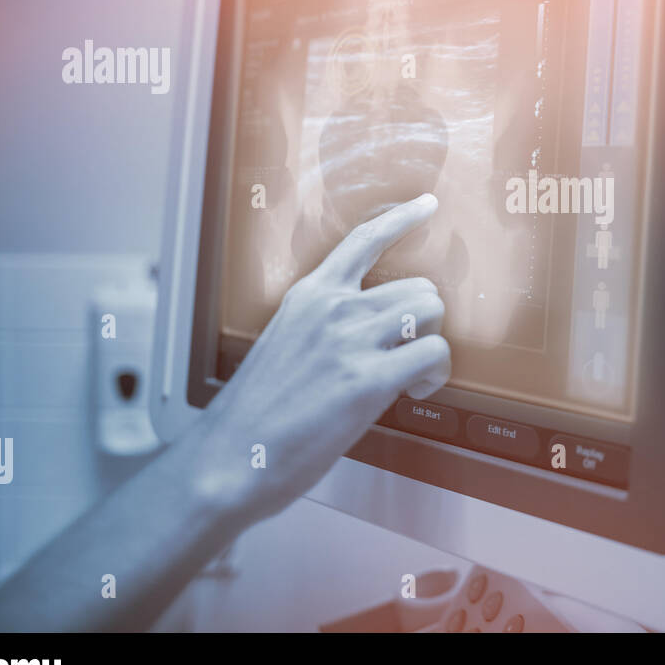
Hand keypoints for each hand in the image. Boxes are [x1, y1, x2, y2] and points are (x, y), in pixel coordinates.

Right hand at [183, 193, 449, 526]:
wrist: (227, 460)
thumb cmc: (253, 418)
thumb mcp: (284, 347)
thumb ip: (325, 330)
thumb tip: (370, 337)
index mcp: (309, 298)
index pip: (363, 240)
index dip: (403, 218)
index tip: (427, 204)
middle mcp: (332, 309)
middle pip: (418, 288)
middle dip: (425, 324)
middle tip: (406, 357)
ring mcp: (350, 341)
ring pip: (432, 314)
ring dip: (432, 346)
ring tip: (410, 377)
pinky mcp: (367, 379)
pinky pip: (435, 354)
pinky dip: (436, 375)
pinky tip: (416, 391)